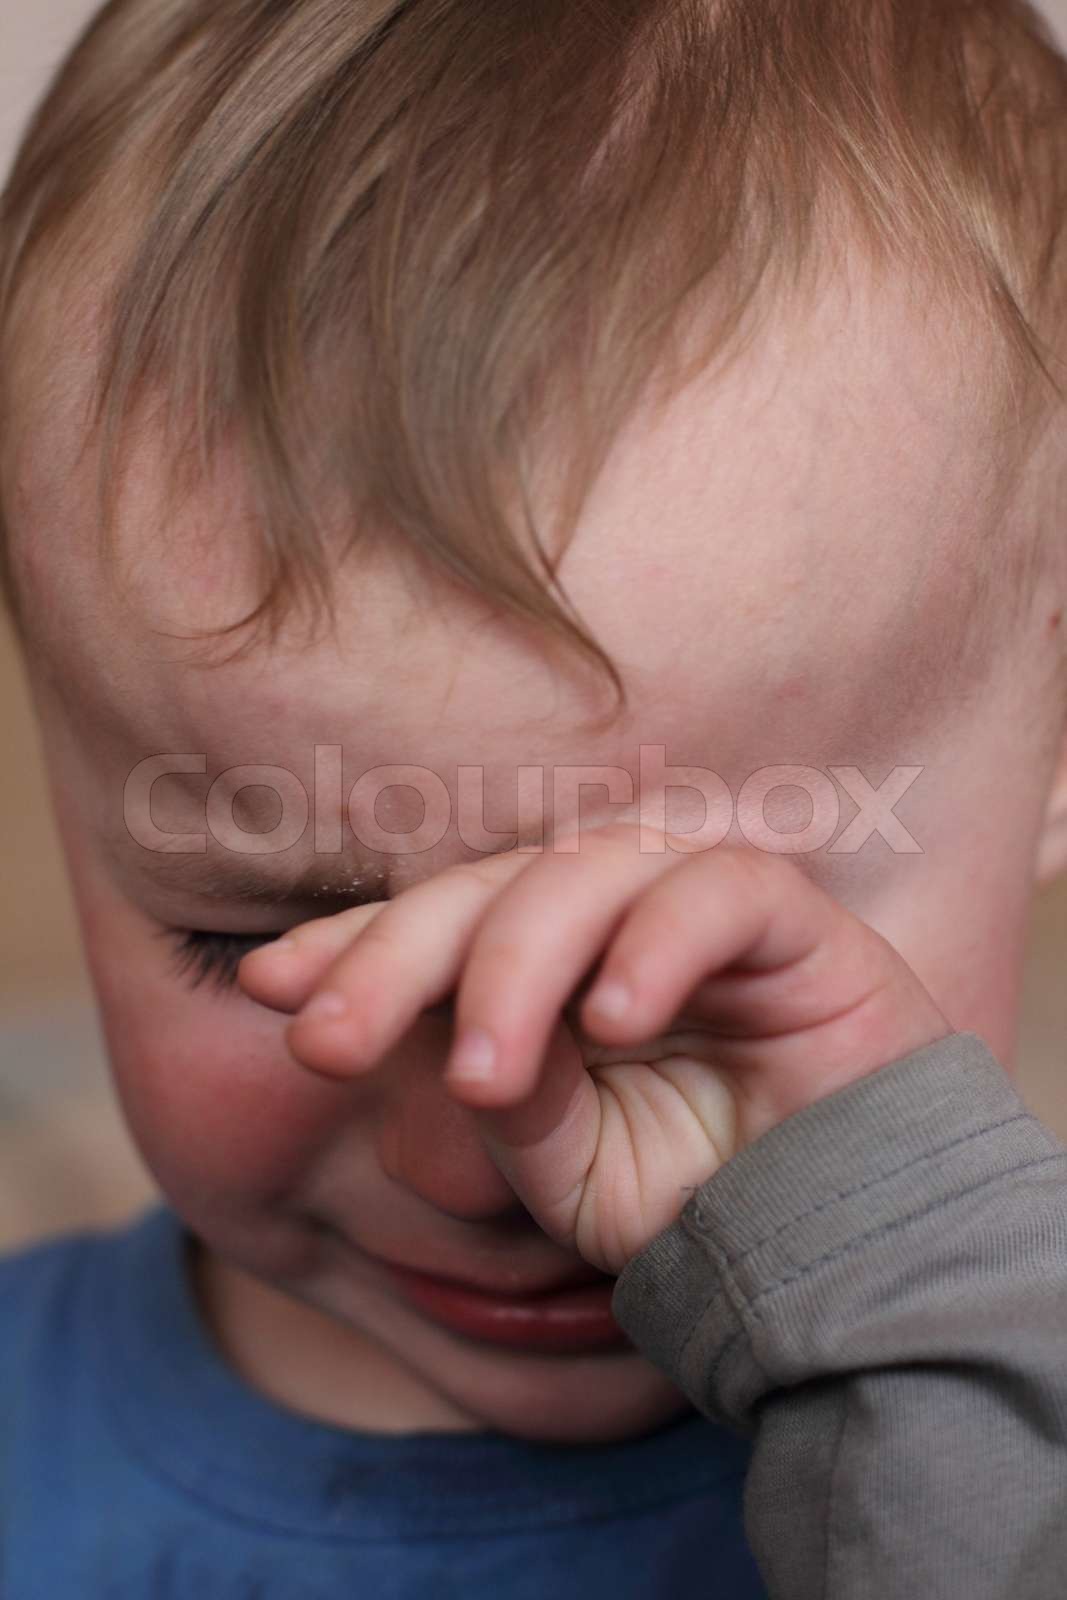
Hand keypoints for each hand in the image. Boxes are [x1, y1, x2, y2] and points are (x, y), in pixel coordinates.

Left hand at [238, 825, 950, 1273]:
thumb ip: (507, 1106)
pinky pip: (714, 890)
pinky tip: (617, 1022)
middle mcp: (609, 918)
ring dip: (517, 965)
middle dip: (397, 957)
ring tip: (487, 1077)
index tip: (268, 990)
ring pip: (584, 871)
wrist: (846, 1238)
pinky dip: (656, 946)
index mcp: (548, 967)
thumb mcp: (571, 1177)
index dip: (353, 947)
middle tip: (328, 1040)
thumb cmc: (703, 1201)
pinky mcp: (788, 915)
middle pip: (487, 887)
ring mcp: (693, 904)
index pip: (438, 927)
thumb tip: (432, 1039)